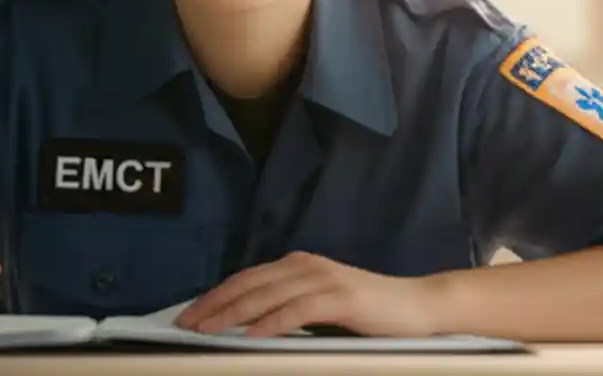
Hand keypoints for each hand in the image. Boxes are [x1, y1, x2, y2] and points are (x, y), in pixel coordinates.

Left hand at [173, 251, 442, 337]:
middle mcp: (305, 265)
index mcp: (297, 265)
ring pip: (265, 296)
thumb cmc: (369, 310)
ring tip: (207, 331)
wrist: (417, 305)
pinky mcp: (340, 297)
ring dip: (232, 315)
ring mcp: (323, 279)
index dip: (214, 296)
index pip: (245, 279)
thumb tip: (246, 325)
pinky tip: (251, 336)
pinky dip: (271, 323)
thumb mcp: (321, 304)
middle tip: (185, 324)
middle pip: (247, 284)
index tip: (188, 314)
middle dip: (212, 305)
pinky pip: (297, 310)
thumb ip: (288, 306)